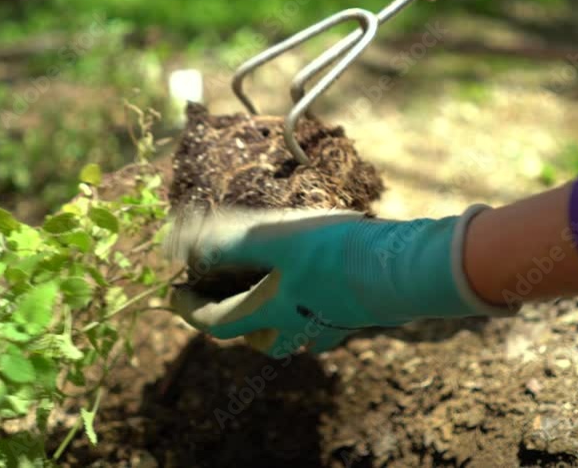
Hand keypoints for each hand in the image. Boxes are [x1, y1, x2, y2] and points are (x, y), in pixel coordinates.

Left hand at [168, 206, 515, 357]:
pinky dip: (315, 305)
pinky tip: (324, 283)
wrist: (403, 269)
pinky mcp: (360, 313)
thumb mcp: (276, 239)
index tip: (174, 293)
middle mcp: (299, 328)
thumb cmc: (336, 253)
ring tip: (276, 289)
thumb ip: (229, 242)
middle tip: (228, 294)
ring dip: (277, 317)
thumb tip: (183, 246)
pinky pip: (328, 319)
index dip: (189, 309)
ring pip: (295, 334)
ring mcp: (333, 326)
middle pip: (259, 338)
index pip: (217, 323)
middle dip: (238, 321)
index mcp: (272, 313)